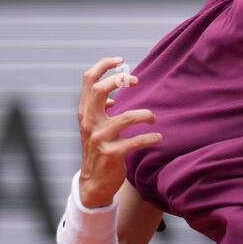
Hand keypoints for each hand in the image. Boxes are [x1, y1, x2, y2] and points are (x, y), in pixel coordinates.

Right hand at [76, 57, 160, 206]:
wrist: (93, 182)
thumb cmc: (97, 150)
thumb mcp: (93, 128)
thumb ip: (99, 112)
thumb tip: (112, 98)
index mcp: (85, 112)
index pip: (88, 80)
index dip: (103, 66)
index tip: (121, 61)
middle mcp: (89, 122)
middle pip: (99, 91)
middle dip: (119, 81)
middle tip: (136, 81)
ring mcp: (99, 138)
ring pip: (126, 117)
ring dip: (145, 115)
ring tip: (152, 118)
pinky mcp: (112, 154)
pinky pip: (136, 142)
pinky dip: (150, 138)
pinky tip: (157, 137)